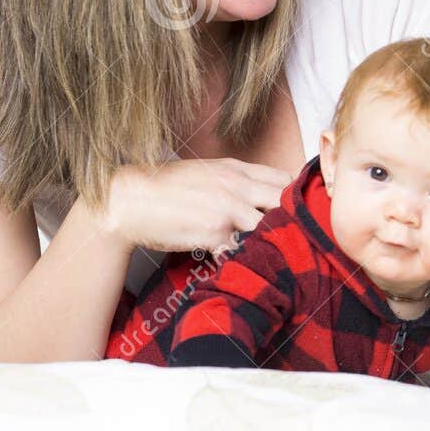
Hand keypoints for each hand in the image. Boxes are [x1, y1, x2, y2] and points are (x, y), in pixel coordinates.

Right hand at [101, 158, 291, 253]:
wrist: (130, 200)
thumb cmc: (167, 188)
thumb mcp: (207, 171)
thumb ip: (238, 179)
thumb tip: (265, 192)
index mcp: (236, 169)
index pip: (285, 179)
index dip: (296, 197)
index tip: (299, 211)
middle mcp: (236, 186)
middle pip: (285, 201)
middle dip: (295, 218)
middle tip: (297, 234)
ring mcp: (227, 210)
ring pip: (271, 226)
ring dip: (275, 239)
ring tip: (277, 252)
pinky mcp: (214, 233)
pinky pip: (245, 248)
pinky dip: (249, 255)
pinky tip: (249, 261)